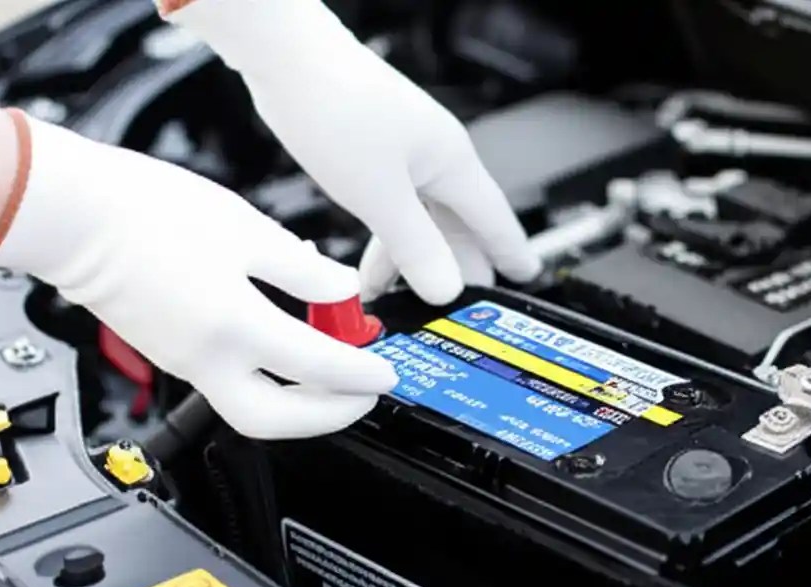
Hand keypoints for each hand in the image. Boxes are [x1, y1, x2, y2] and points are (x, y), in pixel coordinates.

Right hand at [0, 115, 397, 438]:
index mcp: (233, 326)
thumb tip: (342, 291)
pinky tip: (290, 346)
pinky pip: (229, 383)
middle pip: (278, 422)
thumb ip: (304, 269)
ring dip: (299, 401)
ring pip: (252, 409)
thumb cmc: (143, 211)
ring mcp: (184, 362)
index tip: (386, 374)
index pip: (318, 369)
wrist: (72, 212)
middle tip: (362, 394)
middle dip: (330, 416)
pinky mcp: (171, 352)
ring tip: (333, 372)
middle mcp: (206, 359)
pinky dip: (268, 376)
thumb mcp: (247, 229)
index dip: (362, 374)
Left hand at [166, 0, 541, 303]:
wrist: (283, 55)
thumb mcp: (379, 196)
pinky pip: (390, 202)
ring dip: (408, 257)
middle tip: (457, 307)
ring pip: (419, 215)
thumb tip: (446, 288)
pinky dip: (384, 235)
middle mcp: (433, 153)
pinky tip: (367, 257)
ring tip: (393, 294)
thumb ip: (415, 247)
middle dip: (455, 266)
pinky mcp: (370, 145)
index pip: (496, 219)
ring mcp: (402, 148)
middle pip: (457, 222)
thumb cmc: (334, 106)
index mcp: (451, 161)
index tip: (526, 276)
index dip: (512, 253)